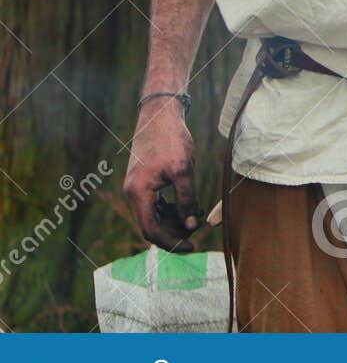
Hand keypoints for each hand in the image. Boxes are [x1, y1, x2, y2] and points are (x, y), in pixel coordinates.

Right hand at [124, 99, 203, 251]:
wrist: (159, 114)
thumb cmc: (171, 139)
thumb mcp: (183, 170)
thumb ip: (186, 200)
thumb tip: (192, 226)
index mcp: (138, 193)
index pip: (151, 230)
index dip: (171, 242)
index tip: (191, 248)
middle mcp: (133, 193)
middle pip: (151, 225)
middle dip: (174, 232)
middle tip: (197, 232)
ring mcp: (137, 188)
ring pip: (154, 216)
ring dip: (174, 221)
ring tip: (196, 218)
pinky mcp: (144, 182)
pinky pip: (155, 205)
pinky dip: (170, 209)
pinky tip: (188, 208)